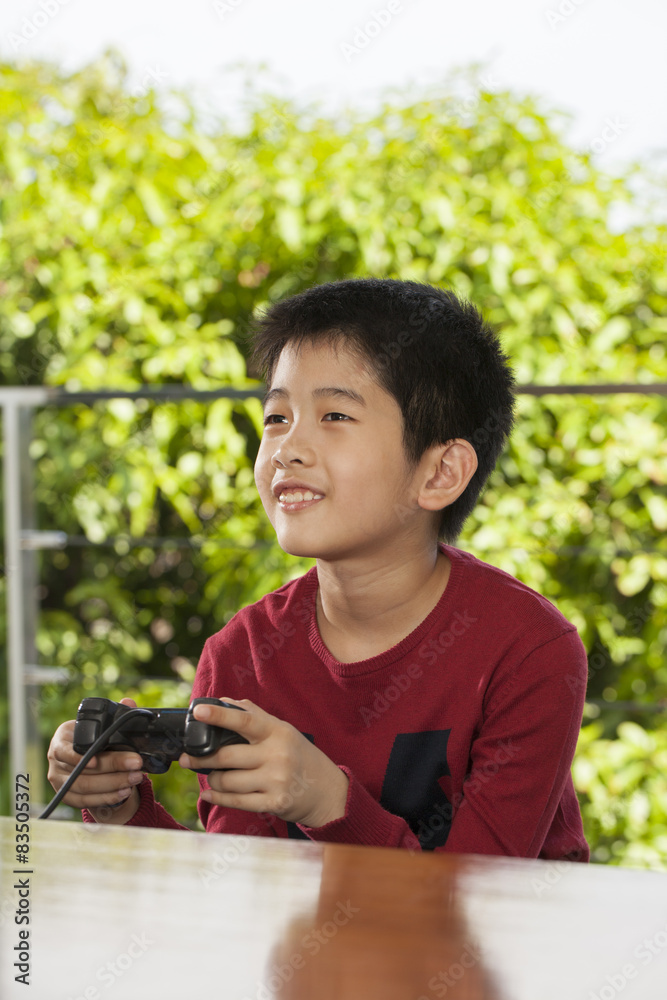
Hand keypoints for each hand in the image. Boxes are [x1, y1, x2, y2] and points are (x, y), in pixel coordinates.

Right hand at [46, 697, 143, 824]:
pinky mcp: (67, 796)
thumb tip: (128, 702)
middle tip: (135, 764)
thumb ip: (116, 715)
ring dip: (113, 784)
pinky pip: (85, 801)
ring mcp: (59, 780)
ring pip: (84, 787)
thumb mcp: (103, 726)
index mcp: (62, 738)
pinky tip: (124, 792)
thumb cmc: (95, 739)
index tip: (97, 761)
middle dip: (112, 767)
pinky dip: (106, 798)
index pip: (65, 750)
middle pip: (81, 770)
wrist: (89, 757)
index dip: (79, 757)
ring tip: (135, 778)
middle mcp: (56, 760)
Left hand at [180, 698, 349, 827]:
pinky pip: (236, 801)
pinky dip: (217, 798)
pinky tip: (208, 795)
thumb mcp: (284, 731)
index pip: (245, 720)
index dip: (219, 715)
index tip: (198, 710)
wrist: (328, 792)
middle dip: (202, 758)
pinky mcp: (274, 803)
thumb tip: (225, 701)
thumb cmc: (300, 756)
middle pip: (227, 756)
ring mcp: (276, 781)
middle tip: (188, 757)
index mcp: (278, 732)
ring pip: (227, 781)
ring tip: (212, 777)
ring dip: (212, 780)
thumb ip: (256, 716)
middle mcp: (277, 755)